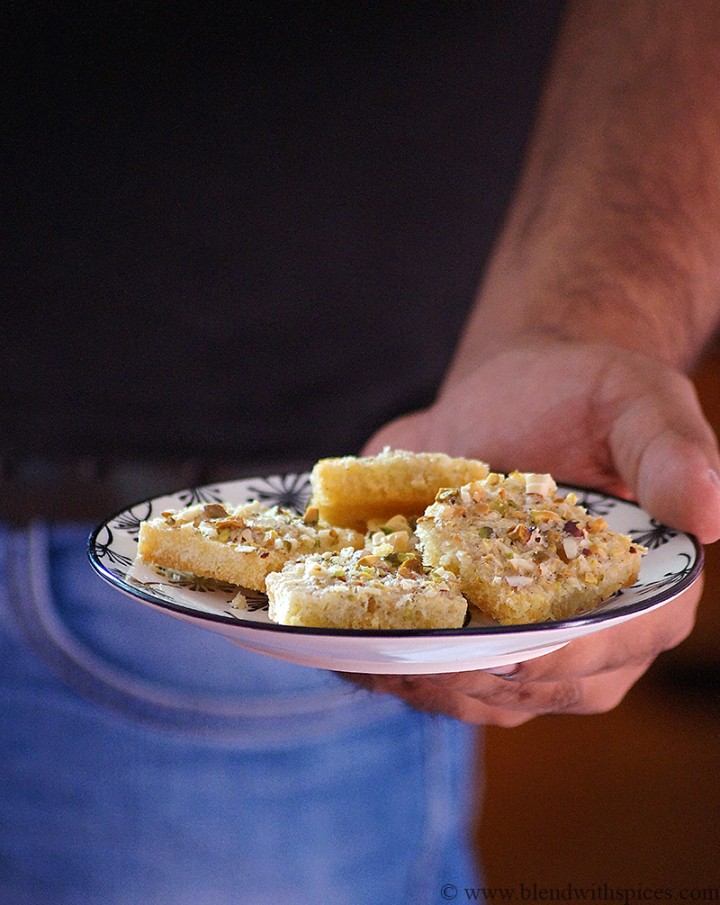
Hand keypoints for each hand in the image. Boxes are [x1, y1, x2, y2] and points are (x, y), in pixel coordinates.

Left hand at [357, 341, 719, 724]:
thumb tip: (707, 513)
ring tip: (354, 644)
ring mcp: (516, 648)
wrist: (519, 398)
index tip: (495, 647)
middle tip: (398, 650)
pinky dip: (379, 657)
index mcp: (643, 600)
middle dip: (460, 673)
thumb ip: (669, 449)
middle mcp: (584, 641)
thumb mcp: (636, 401)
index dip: (553, 659)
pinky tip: (337, 635)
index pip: (605, 650)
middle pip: (523, 685)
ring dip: (408, 673)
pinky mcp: (462, 636)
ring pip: (465, 690)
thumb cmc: (584, 397)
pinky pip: (423, 666)